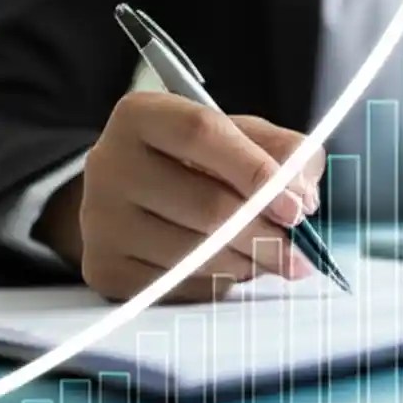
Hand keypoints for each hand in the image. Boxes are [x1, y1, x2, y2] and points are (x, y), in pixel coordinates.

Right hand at [40, 91, 324, 302]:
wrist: (131, 200)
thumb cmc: (192, 164)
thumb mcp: (237, 138)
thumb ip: (282, 150)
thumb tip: (302, 194)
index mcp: (140, 116)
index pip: (201, 132)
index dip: (258, 170)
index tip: (298, 206)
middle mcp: (108, 163)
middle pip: (205, 204)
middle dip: (266, 234)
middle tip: (297, 250)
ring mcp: (100, 218)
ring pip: (194, 253)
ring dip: (245, 263)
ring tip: (262, 257)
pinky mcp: (103, 266)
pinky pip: (176, 286)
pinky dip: (212, 284)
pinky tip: (221, 269)